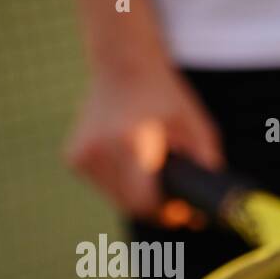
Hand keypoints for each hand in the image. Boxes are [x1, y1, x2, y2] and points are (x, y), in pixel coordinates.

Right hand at [64, 66, 221, 217]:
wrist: (124, 65)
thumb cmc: (166, 99)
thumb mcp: (198, 129)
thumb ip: (206, 169)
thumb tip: (202, 212)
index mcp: (130, 143)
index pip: (144, 202)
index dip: (167, 213)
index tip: (183, 210)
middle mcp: (100, 150)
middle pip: (132, 206)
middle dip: (156, 208)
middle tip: (175, 197)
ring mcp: (83, 154)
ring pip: (118, 199)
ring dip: (139, 195)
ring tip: (151, 166)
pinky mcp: (74, 158)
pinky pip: (106, 187)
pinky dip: (122, 183)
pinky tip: (130, 158)